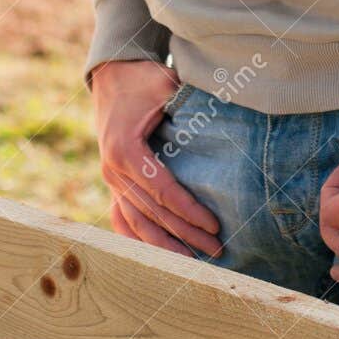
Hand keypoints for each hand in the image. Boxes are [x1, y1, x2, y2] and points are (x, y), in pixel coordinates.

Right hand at [90, 59, 221, 257]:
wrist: (111, 74)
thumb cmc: (143, 79)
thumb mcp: (165, 84)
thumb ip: (188, 100)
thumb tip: (228, 110)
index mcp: (125, 150)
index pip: (163, 191)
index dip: (189, 211)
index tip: (215, 225)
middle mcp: (114, 171)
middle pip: (154, 213)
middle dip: (186, 235)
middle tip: (217, 250)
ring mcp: (110, 179)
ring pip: (136, 223)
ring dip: (164, 245)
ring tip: (190, 264)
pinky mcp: (112, 181)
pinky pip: (121, 217)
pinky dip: (137, 238)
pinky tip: (156, 256)